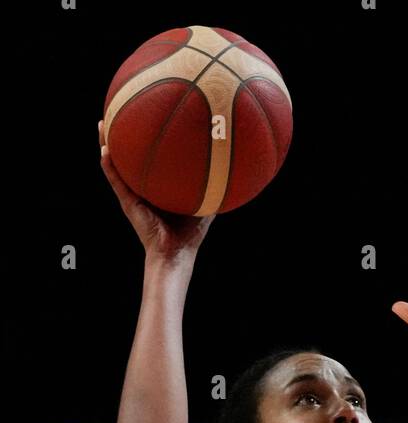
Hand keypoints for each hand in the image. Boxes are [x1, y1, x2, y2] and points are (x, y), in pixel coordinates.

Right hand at [98, 119, 212, 262]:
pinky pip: (115, 180)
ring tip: (102, 123)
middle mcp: (141, 187)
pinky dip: (109, 166)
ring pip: (116, 163)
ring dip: (107, 143)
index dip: (146, 139)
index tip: (146, 115)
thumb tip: (231, 167)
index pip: (149, 158)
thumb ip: (214, 186)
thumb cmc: (190, 233)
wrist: (175, 253)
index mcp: (156, 186)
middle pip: (129, 155)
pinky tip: (104, 150)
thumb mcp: (205, 204)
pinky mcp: (127, 202)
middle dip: (123, 134)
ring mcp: (132, 194)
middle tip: (118, 110)